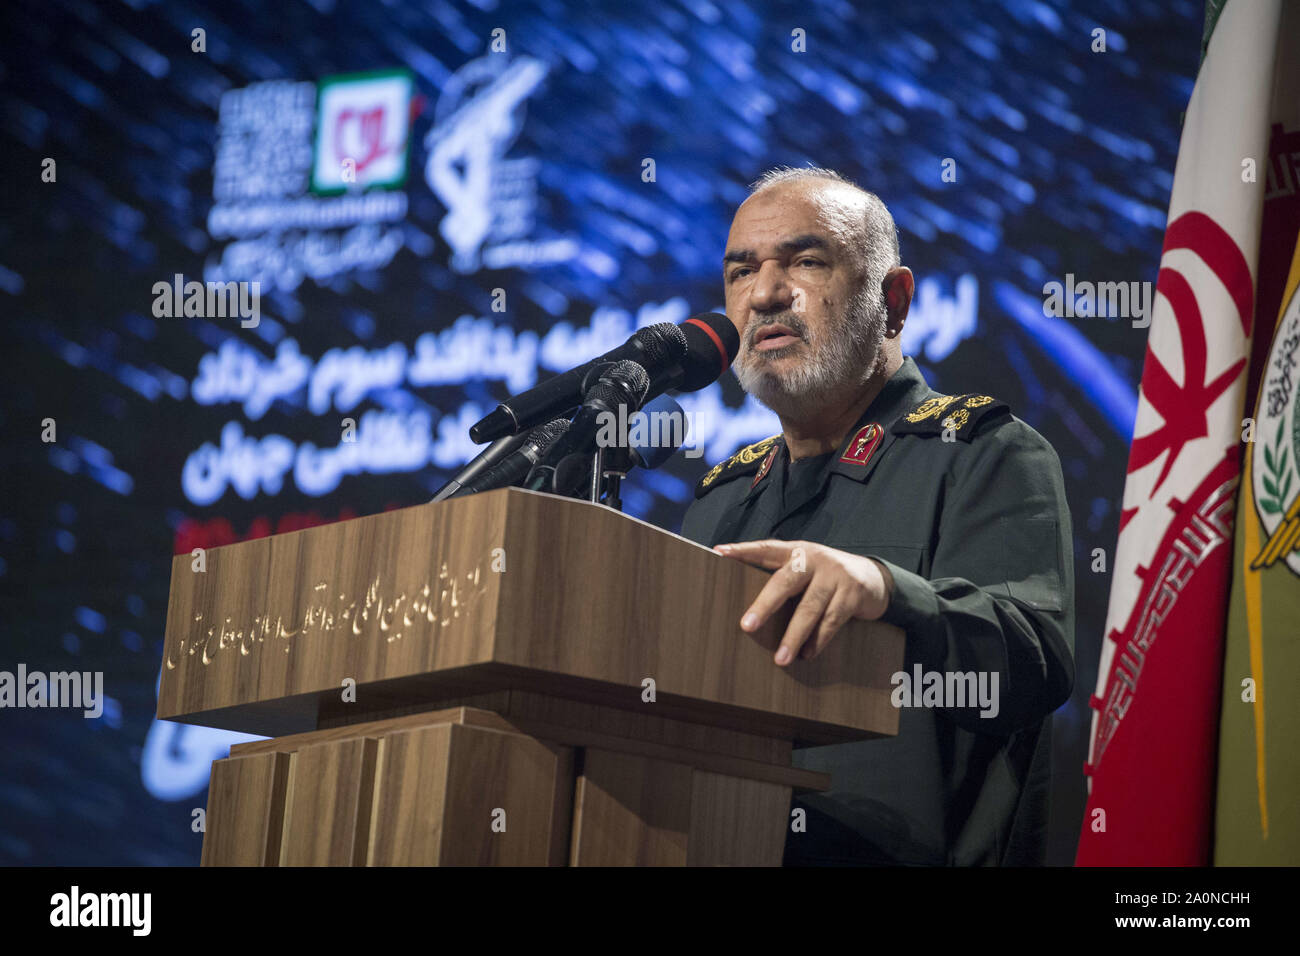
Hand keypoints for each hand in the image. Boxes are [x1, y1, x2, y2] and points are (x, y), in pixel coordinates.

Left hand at [713, 540, 892, 665]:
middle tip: (747, 626)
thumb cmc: (825, 578)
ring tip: (780, 659)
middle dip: (765, 605)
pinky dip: (818, 640)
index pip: (766, 548)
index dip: (744, 550)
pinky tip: (807, 654)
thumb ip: (782, 579)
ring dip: (794, 636)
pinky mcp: (853, 594)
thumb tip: (749, 609)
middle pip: (786, 582)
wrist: (873, 578)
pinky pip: (832, 621)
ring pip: (809, 608)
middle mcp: (814, 559)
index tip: (720, 552)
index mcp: (796, 552)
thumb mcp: (806, 569)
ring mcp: (835, 575)